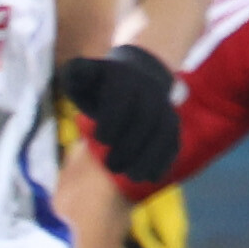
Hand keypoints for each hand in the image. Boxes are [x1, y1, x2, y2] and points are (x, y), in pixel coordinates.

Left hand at [58, 46, 183, 186]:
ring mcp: (163, 106)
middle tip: (111, 166)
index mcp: (122, 77)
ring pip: (164, 132)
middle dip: (129, 145)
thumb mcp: (83, 75)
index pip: (121, 97)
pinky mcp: (171, 122)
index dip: (112, 119)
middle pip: (145, 118)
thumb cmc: (100, 83)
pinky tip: (151, 177)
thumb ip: (76, 74)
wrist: (136, 74)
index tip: (99, 138)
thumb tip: (75, 71)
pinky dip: (164, 159)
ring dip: (150, 157)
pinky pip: (173, 140)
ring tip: (133, 177)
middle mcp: (148, 90)